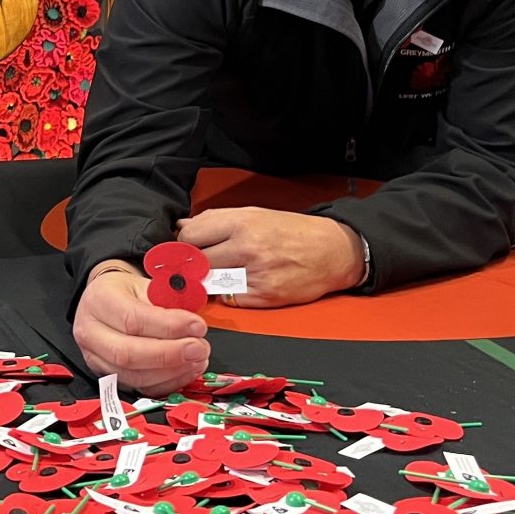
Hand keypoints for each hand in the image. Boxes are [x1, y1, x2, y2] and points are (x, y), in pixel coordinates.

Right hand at [72, 261, 210, 394]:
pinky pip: (139, 388)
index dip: (169, 327)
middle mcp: (90, 332)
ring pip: (134, 376)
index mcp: (98, 301)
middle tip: (199, 348)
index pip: (133, 320)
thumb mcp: (147, 284)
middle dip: (171, 355)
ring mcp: (95, 358)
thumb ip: (168, 302)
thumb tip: (193, 326)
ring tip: (197, 359)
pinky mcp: (107, 376)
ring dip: (172, 371)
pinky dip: (167, 383)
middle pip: (129, 354)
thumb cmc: (128, 292)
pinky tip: (186, 370)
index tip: (197, 326)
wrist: (107, 300)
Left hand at [176, 207, 362, 307]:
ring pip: (211, 283)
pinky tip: (240, 283)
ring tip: (222, 272)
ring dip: (210, 280)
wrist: (331, 251)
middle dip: (195, 264)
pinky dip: (229, 293)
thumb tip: (183, 227)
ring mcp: (255, 274)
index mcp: (241, 223)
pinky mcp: (264, 297)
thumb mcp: (254, 214)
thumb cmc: (291, 231)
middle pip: (198, 262)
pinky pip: (230, 299)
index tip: (184, 248)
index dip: (183, 244)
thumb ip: (215, 220)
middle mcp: (247, 248)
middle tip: (199, 263)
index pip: (191, 237)